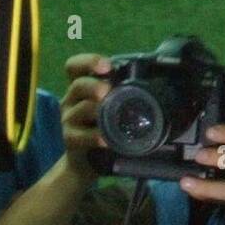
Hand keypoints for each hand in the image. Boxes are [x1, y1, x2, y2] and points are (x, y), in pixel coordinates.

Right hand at [59, 53, 112, 179]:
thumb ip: (123, 93)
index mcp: (82, 87)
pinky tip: (106, 140)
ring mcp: (69, 119)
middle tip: (107, 91)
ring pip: (81, 108)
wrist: (88, 161)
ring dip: (96, 111)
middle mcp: (71, 100)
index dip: (89, 62)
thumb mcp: (111, 107)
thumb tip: (156, 80)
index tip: (107, 66)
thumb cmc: (104, 128)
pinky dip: (94, 137)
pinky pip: (80, 136)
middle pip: (78, 85)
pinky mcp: (69, 139)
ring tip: (109, 117)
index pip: (75, 67)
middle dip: (94, 86)